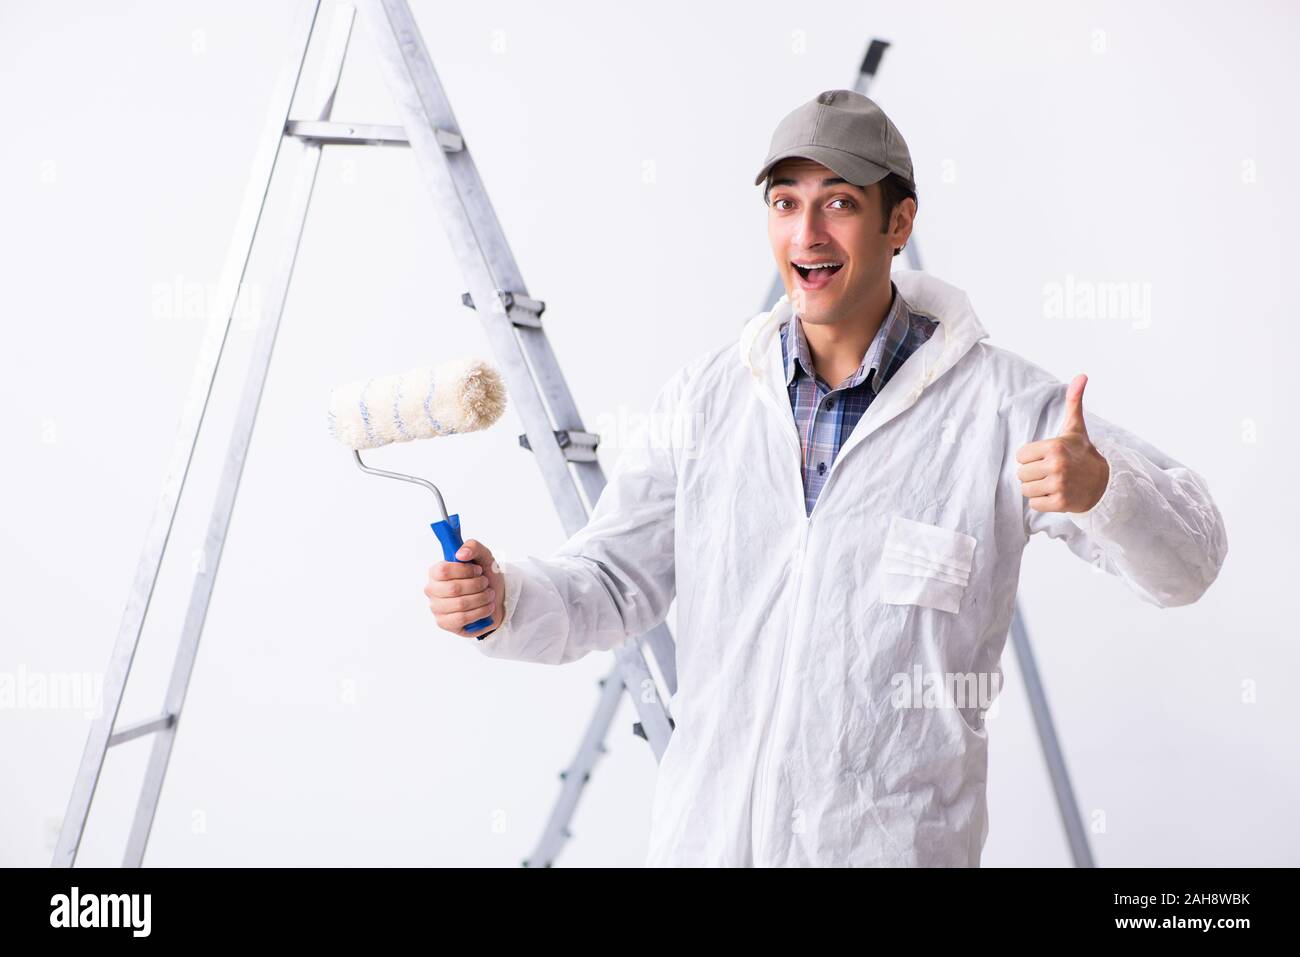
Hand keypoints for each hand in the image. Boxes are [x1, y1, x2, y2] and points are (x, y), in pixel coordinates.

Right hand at [424, 539, 505, 636]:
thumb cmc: (484, 577)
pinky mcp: (444, 623)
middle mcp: (432, 590)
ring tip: (489, 595)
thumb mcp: (484, 557)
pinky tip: (487, 607)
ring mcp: (437, 608)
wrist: (495, 599)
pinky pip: (462, 618)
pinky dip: (480, 612)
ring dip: (482, 598)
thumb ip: (473, 547)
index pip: (443, 571)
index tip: (478, 570)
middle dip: (477, 585)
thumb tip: (460, 553)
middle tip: (485, 583)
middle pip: (454, 588)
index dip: (464, 570)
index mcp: (436, 572)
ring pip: (460, 604)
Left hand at [1015, 373, 1110, 512]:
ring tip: (1053, 483)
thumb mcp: (1075, 428)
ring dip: (1036, 489)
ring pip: (1026, 490)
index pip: (1020, 455)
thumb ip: (1073, 402)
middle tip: (1051, 471)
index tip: (1047, 457)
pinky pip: (1034, 504)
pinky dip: (1042, 502)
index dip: (1031, 457)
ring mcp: (1059, 485)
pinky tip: (1056, 494)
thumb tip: (1081, 375)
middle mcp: (1056, 466)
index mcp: (1054, 446)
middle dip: (1033, 474)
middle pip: (1021, 474)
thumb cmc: (1082, 454)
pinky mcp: (1060, 503)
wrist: (1103, 483)